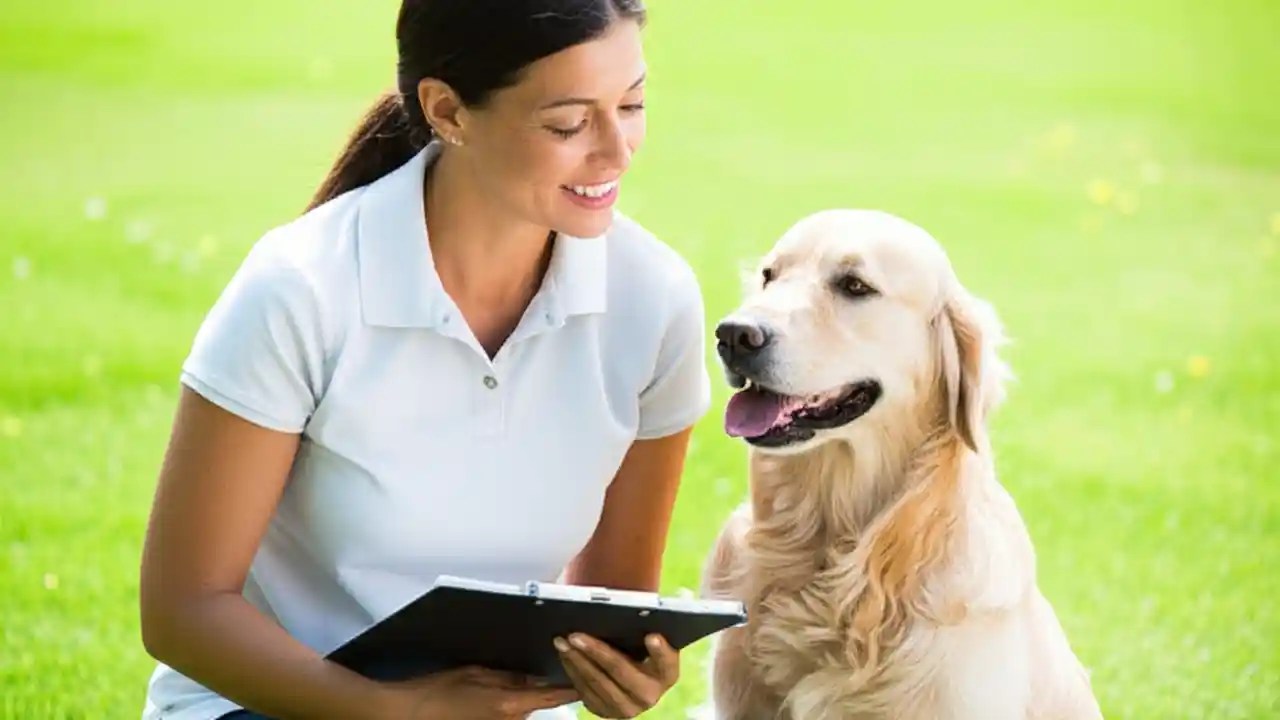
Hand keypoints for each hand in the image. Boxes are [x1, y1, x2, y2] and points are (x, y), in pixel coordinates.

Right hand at [380, 665, 579, 719]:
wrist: (410, 714)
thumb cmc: (439, 691)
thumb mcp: (476, 674)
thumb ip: (510, 677)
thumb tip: (534, 676)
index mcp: (510, 704)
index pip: (554, 696)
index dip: (573, 688)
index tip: (587, 681)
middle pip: (540, 707)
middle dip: (542, 691)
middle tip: (546, 670)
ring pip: (525, 715)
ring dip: (525, 702)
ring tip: (506, 687)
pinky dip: (512, 710)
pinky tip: (500, 700)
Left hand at [554, 633, 679, 717]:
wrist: (630, 679)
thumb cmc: (639, 648)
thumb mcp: (647, 640)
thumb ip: (643, 628)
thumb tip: (626, 610)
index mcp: (666, 674)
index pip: (666, 662)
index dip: (660, 651)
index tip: (652, 636)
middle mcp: (649, 696)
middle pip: (620, 670)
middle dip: (595, 651)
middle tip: (575, 635)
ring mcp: (627, 708)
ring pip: (597, 682)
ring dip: (577, 660)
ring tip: (563, 641)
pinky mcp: (605, 712)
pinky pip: (584, 691)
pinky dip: (572, 670)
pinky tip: (564, 654)